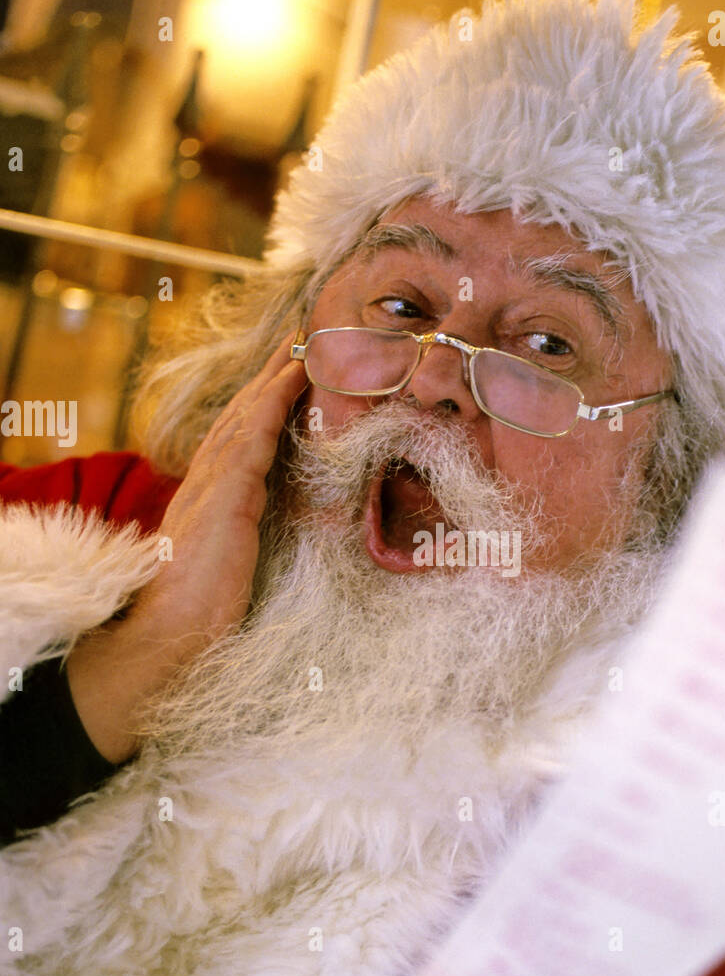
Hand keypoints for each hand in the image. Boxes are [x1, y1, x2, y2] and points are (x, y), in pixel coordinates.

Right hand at [67, 335, 307, 761]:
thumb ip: (242, 539)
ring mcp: (212, 486)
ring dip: (274, 379)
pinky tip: (292, 381)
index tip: (283, 376)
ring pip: (246, 418)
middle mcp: (204, 483)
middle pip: (240, 417)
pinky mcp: (225, 496)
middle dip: (268, 380)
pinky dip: (272, 405)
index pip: (236, 440)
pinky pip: (252, 438)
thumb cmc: (199, 613)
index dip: (259, 406)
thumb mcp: (227, 565)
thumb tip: (263, 534)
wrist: (170, 633)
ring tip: (302, 347)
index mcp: (205, 499)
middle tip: (297, 342)